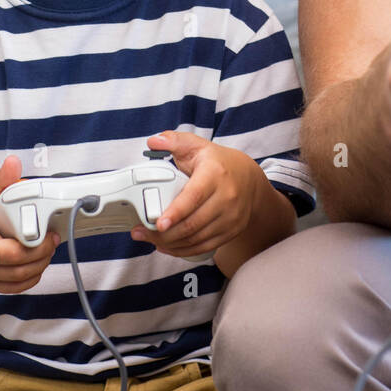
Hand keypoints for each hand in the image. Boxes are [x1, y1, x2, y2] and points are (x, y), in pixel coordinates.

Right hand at [0, 156, 59, 292]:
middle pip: (9, 262)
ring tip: (50, 246)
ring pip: (16, 277)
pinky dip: (33, 276)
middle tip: (53, 236)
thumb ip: (0, 180)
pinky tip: (40, 261)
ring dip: (40, 263)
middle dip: (37, 251)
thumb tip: (14, 163)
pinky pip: (15, 287)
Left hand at [132, 131, 263, 257]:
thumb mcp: (198, 146)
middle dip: (163, 233)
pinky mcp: (231, 231)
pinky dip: (183, 250)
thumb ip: (175, 140)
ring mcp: (231, 217)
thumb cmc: (219, 163)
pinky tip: (167, 246)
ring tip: (150, 239)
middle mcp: (226, 197)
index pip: (194, 197)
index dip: (175, 212)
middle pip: (192, 223)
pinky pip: (204, 247)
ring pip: (196, 238)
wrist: (249, 179)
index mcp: (215, 174)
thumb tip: (154, 140)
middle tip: (141, 232)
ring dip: (170, 243)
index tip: (159, 223)